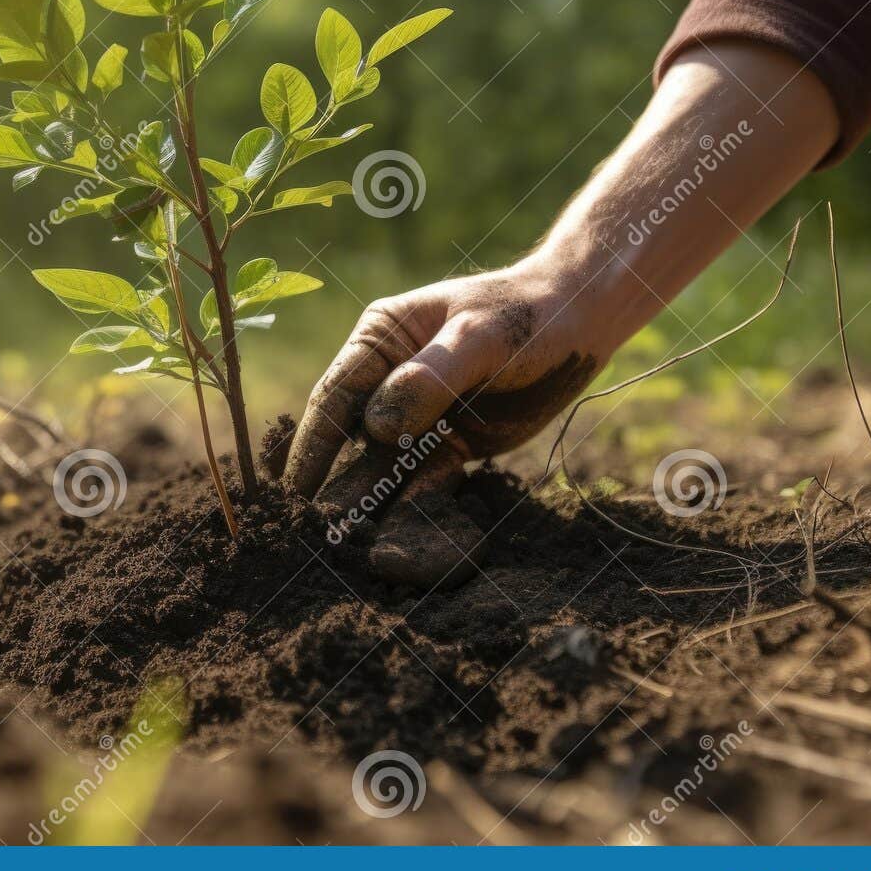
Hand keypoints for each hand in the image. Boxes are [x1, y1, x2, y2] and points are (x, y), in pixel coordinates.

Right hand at [282, 253, 605, 585]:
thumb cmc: (526, 316)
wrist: (580, 326)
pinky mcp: (447, 447)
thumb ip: (431, 377)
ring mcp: (417, 418)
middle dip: (332, 488)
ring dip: (371, 511)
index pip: (334, 396)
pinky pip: (425, 486)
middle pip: (350, 440)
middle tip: (310, 538)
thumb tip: (377, 427)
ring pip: (385, 471)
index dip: (311, 446)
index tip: (291, 493)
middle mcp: (388, 381)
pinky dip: (418, 517)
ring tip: (351, 554)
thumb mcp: (480, 338)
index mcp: (381, 340)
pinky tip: (406, 551)